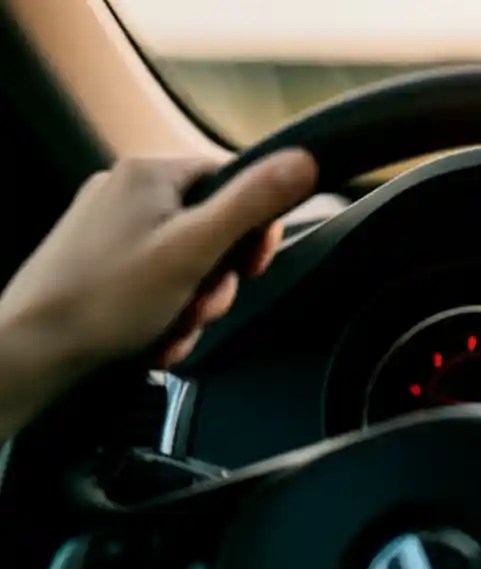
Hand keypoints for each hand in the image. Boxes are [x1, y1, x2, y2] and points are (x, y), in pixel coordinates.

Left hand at [0, 149, 316, 370]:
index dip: (253, 229)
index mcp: (149, 174)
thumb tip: (304, 159)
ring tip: (171, 329)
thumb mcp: (196, 249)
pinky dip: (164, 313)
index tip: (251, 267)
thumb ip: (252, 204)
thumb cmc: (107, 300)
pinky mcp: (96, 263)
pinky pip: (155, 282)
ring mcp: (107, 228)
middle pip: (211, 229)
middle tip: (201, 307)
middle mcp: (125, 192)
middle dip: (217, 280)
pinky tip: (154, 337)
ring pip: (185, 263)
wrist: (31, 351)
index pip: (233, 182)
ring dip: (192, 305)